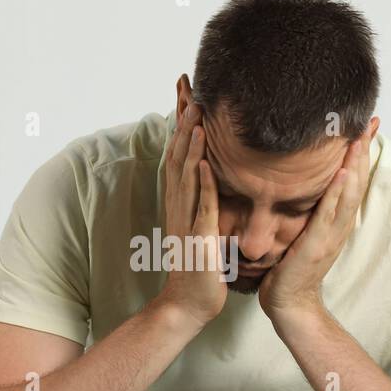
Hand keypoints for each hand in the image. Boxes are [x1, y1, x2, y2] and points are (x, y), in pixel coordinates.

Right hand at [152, 90, 228, 331]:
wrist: (189, 304)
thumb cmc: (201, 267)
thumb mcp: (202, 226)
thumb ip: (205, 200)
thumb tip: (213, 176)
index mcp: (182, 200)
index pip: (180, 151)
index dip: (182, 120)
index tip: (186, 90)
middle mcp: (179, 205)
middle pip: (177, 153)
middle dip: (182, 118)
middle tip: (186, 86)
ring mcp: (187, 220)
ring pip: (186, 174)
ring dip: (190, 143)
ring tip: (196, 114)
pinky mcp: (199, 238)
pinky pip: (200, 206)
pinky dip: (202, 183)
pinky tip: (206, 162)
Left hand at [258, 136, 369, 327]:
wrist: (289, 303)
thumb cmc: (290, 268)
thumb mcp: (303, 231)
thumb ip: (309, 209)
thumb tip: (304, 185)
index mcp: (336, 220)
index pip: (352, 179)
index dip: (360, 153)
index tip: (365, 126)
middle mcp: (339, 225)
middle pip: (357, 180)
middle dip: (363, 150)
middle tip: (368, 121)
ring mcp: (331, 235)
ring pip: (349, 193)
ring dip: (355, 164)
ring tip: (359, 137)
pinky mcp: (317, 245)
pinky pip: (329, 214)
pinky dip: (337, 192)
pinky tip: (342, 172)